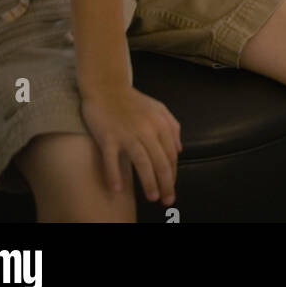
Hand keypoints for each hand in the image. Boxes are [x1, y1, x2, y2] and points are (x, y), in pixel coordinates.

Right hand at [81, 85, 181, 204]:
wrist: (106, 86)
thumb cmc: (132, 100)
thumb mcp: (158, 108)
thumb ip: (172, 126)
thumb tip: (180, 149)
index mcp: (159, 123)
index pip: (170, 154)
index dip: (173, 174)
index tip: (171, 188)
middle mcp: (145, 129)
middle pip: (160, 161)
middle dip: (166, 183)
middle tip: (167, 200)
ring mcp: (126, 133)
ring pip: (141, 162)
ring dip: (148, 182)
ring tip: (152, 197)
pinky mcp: (108, 136)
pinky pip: (112, 159)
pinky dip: (114, 174)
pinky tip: (117, 189)